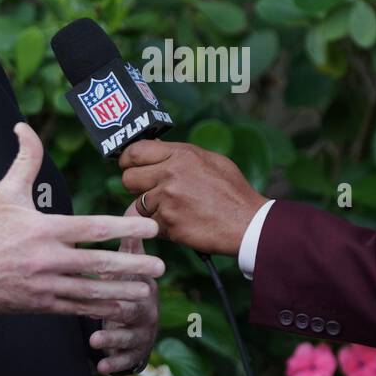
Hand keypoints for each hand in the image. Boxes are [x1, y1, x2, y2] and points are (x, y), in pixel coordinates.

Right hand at [0, 123, 163, 317]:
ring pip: (92, 290)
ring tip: (149, 290)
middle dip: (133, 264)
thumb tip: (24, 127)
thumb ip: (24, 161)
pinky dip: (101, 308)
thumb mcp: (4, 193)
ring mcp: (46, 285)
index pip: (93, 228)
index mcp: (44, 230)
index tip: (150, 226)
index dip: (125, 227)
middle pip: (99, 263)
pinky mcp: (43, 305)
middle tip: (161, 265)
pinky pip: (78, 308)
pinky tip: (122, 307)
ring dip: (122, 291)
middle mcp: (48, 259)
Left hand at [89, 201, 159, 374]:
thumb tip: (130, 208)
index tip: (112, 271)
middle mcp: (146, 305)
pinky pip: (127, 358)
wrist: (141, 326)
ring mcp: (142, 330)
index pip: (137, 274)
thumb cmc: (129, 288)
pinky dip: (114, 362)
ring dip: (112, 337)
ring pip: (130, 334)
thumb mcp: (130, 264)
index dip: (128, 271)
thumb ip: (127, 241)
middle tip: (102, 309)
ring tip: (94, 339)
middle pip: (135, 305)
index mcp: (142, 282)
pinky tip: (100, 365)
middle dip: (119, 309)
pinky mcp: (136, 351)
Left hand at [119, 140, 266, 256]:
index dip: (128, 160)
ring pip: (138, 205)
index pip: (136, 151)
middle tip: (148, 192)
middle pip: (128, 179)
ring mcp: (167, 200)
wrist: (247, 223)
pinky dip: (161, 227)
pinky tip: (180, 224)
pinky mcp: (168, 223)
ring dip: (150, 210)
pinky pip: (150, 225)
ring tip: (173, 211)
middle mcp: (170, 174)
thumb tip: (156, 148)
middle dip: (135, 187)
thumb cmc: (233, 192)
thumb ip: (180, 155)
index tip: (129, 166)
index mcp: (181, 154)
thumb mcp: (211, 161)